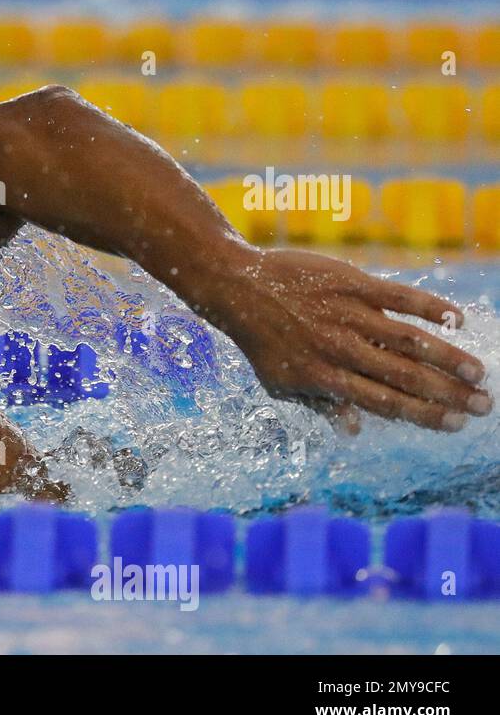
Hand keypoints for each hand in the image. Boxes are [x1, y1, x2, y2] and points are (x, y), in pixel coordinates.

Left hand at [207, 248, 490, 431]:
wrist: (239, 287)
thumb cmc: (261, 341)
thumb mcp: (280, 384)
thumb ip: (320, 406)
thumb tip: (355, 431)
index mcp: (326, 378)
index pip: (385, 403)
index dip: (424, 415)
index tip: (456, 424)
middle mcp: (341, 350)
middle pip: (405, 377)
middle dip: (448, 395)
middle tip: (484, 406)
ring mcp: (349, 315)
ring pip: (409, 340)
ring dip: (448, 358)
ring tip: (478, 373)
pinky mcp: (353, 284)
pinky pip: (400, 296)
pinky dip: (431, 308)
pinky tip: (457, 320)